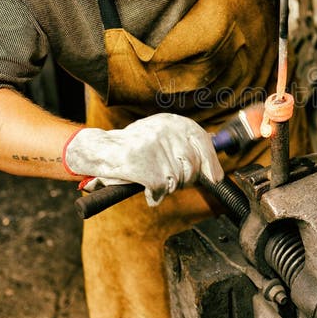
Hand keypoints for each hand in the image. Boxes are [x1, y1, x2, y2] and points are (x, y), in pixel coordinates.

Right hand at [64, 114, 223, 206]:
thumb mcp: (159, 133)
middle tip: (170, 179)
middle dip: (186, 179)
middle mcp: (166, 132)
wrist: (101, 151)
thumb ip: (183, 140)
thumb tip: (213, 152)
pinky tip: (147, 189)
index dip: (211, 162)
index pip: (202, 141)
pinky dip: (155, 195)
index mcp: (171, 122)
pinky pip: (162, 190)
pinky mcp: (147, 168)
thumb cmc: (131, 146)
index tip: (215, 177)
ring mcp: (157, 150)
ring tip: (153, 178)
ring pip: (179, 180)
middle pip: (193, 166)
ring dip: (169, 186)